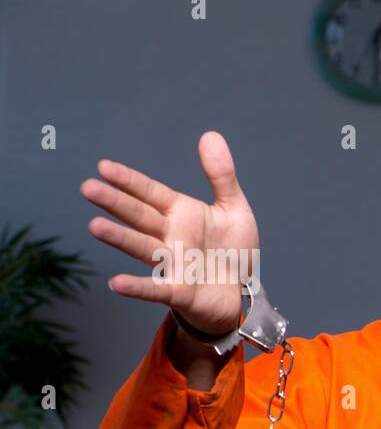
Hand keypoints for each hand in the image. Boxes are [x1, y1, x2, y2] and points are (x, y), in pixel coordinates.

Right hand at [80, 130, 257, 334]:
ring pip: (141, 247)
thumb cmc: (234, 250)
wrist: (244, 293)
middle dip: (116, 203)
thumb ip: (221, 175)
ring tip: (95, 226)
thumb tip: (211, 135)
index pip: (149, 193)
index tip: (103, 166)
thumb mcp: (233, 209)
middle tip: (88, 188)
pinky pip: (156, 289)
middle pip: (139, 216)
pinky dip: (138, 286)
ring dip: (120, 238)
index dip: (129, 181)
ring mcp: (172, 264)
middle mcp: (170, 236)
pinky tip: (116, 283)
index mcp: (180, 213)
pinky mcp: (179, 292)